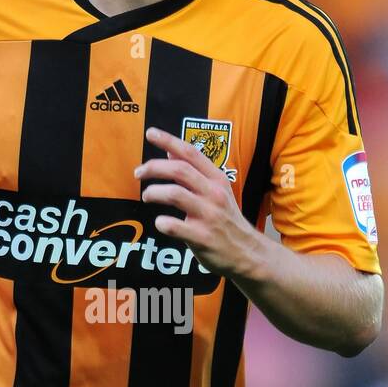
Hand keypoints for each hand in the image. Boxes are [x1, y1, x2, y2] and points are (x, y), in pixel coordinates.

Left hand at [134, 126, 254, 277]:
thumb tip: (170, 150)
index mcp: (217, 180)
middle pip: (180, 170)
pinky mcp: (202, 237)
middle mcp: (214, 194)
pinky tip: (160, 222)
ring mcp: (209, 216)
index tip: (150, 133)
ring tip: (147, 195)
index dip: (169, 140)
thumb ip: (194, 171)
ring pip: (175, 194)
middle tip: (138, 172)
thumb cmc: (227, 220)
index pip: (191, 153)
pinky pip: (174, 226)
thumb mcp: (217, 191)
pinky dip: (162, 222)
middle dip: (154, 167)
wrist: (248, 253)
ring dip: (154, 192)